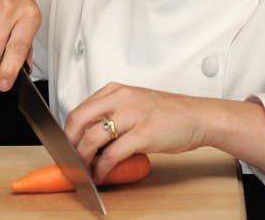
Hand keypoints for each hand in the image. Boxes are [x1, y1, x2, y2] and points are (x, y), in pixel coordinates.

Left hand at [64, 83, 208, 182]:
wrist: (198, 117)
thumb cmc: (168, 113)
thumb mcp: (134, 104)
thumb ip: (112, 114)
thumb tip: (89, 138)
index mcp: (116, 90)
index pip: (80, 109)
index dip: (69, 132)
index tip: (67, 146)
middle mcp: (121, 98)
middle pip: (78, 120)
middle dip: (69, 144)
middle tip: (70, 159)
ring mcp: (132, 115)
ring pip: (92, 138)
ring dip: (83, 159)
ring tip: (85, 170)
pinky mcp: (144, 134)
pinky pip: (113, 154)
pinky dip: (102, 168)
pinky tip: (102, 174)